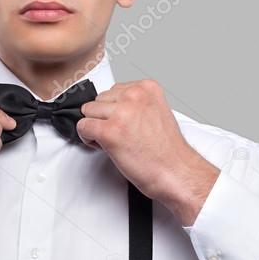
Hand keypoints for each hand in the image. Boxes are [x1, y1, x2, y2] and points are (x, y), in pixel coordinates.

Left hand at [76, 79, 218, 225]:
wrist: (175, 172)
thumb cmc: (167, 150)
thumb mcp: (156, 112)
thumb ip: (135, 103)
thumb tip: (112, 105)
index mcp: (147, 88)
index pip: (113, 90)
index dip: (115, 109)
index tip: (123, 122)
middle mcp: (134, 96)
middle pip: (98, 99)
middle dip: (104, 117)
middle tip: (120, 134)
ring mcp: (121, 113)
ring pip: (88, 112)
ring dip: (96, 127)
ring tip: (114, 140)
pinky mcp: (109, 132)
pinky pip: (83, 127)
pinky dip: (88, 138)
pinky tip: (104, 146)